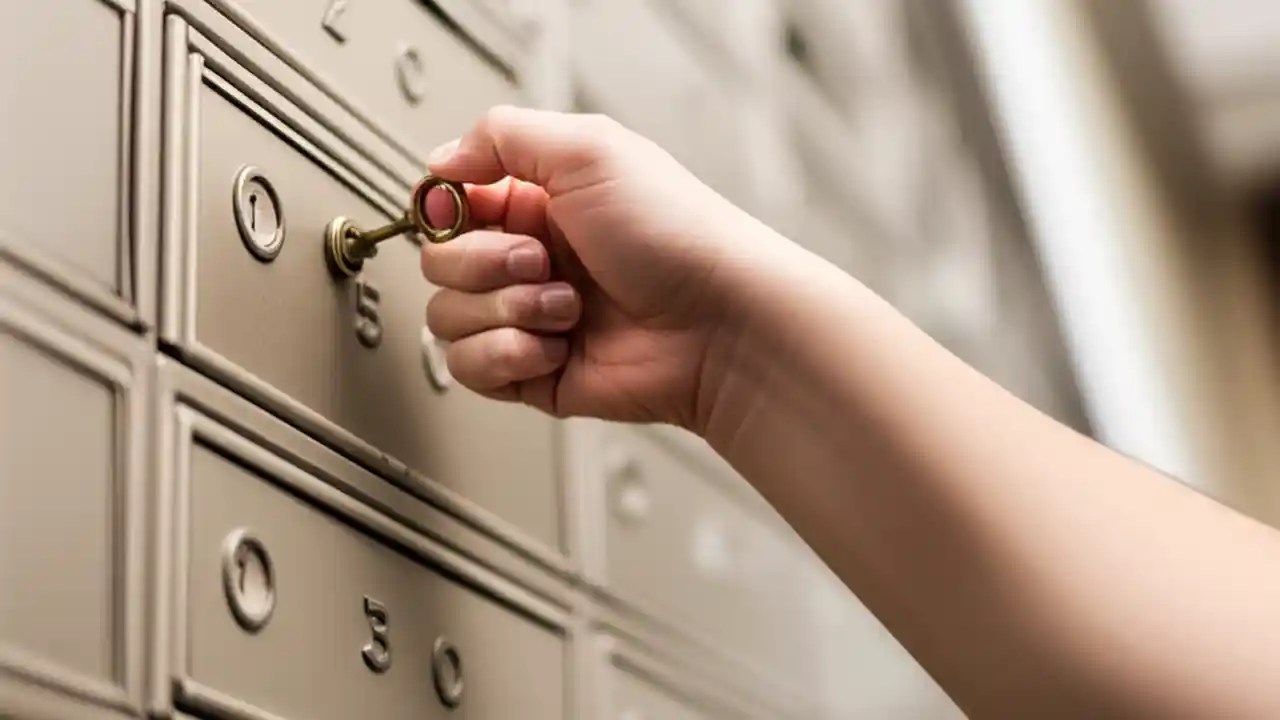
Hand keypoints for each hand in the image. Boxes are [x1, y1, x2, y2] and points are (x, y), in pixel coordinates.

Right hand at [421, 106, 767, 428]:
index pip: (449, 204)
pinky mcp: (533, 371)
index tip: (460, 212)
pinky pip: (471, 368)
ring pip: (448, 318)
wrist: (719, 324)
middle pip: (440, 263)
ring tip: (567, 308)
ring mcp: (529, 317)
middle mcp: (530, 258)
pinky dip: (509, 355)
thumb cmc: (675, 235)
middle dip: (486, 264)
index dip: (444, 210)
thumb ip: (501, 136)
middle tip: (543, 261)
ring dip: (506, 309)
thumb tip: (439, 161)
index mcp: (538, 201)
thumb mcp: (590, 149)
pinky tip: (556, 345)